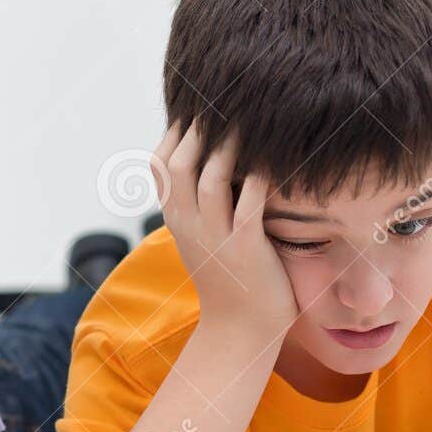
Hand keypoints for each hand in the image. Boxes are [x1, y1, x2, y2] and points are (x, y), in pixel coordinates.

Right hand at [152, 122, 297, 344]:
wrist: (241, 332)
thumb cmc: (230, 277)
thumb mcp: (202, 236)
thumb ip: (200, 201)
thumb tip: (212, 155)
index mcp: (177, 218)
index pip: (159, 164)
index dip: (174, 131)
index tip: (198, 105)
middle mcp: (189, 225)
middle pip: (178, 163)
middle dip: (200, 127)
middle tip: (227, 99)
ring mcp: (215, 238)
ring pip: (208, 179)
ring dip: (228, 146)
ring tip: (249, 120)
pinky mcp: (246, 250)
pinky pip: (247, 207)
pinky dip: (257, 180)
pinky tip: (272, 160)